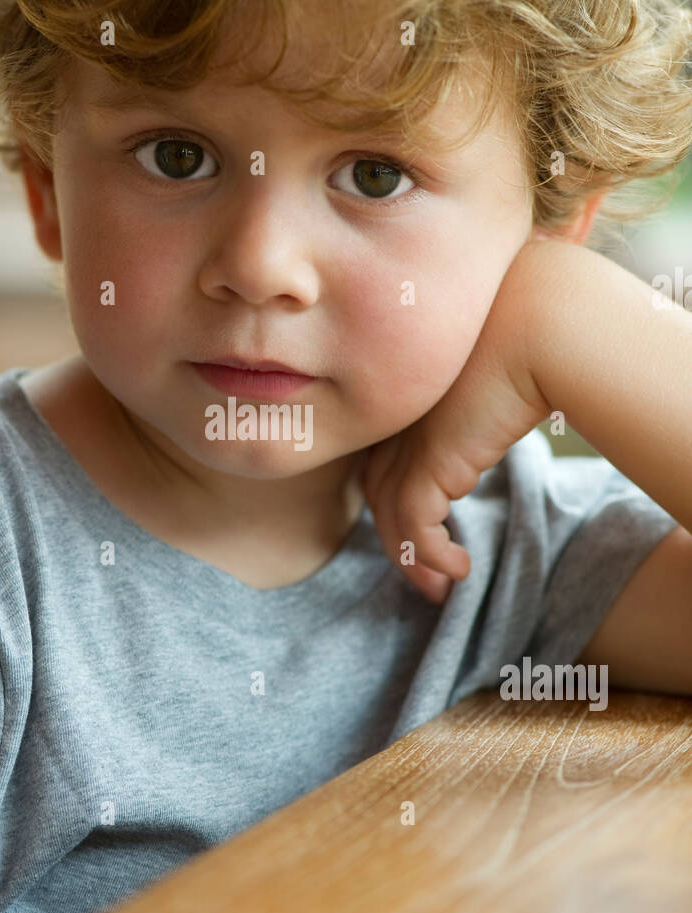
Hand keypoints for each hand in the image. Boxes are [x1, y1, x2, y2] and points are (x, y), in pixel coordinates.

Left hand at [361, 244, 550, 604]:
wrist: (534, 323)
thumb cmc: (524, 332)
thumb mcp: (488, 371)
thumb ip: (472, 403)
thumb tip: (491, 422)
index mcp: (402, 396)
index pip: (380, 457)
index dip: (395, 498)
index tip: (419, 530)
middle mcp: (395, 422)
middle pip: (377, 491)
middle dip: (397, 539)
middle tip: (423, 576)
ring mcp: (406, 443)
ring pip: (391, 518)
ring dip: (415, 562)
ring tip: (442, 589)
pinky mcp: (428, 465)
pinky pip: (415, 528)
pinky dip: (431, 557)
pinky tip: (461, 570)